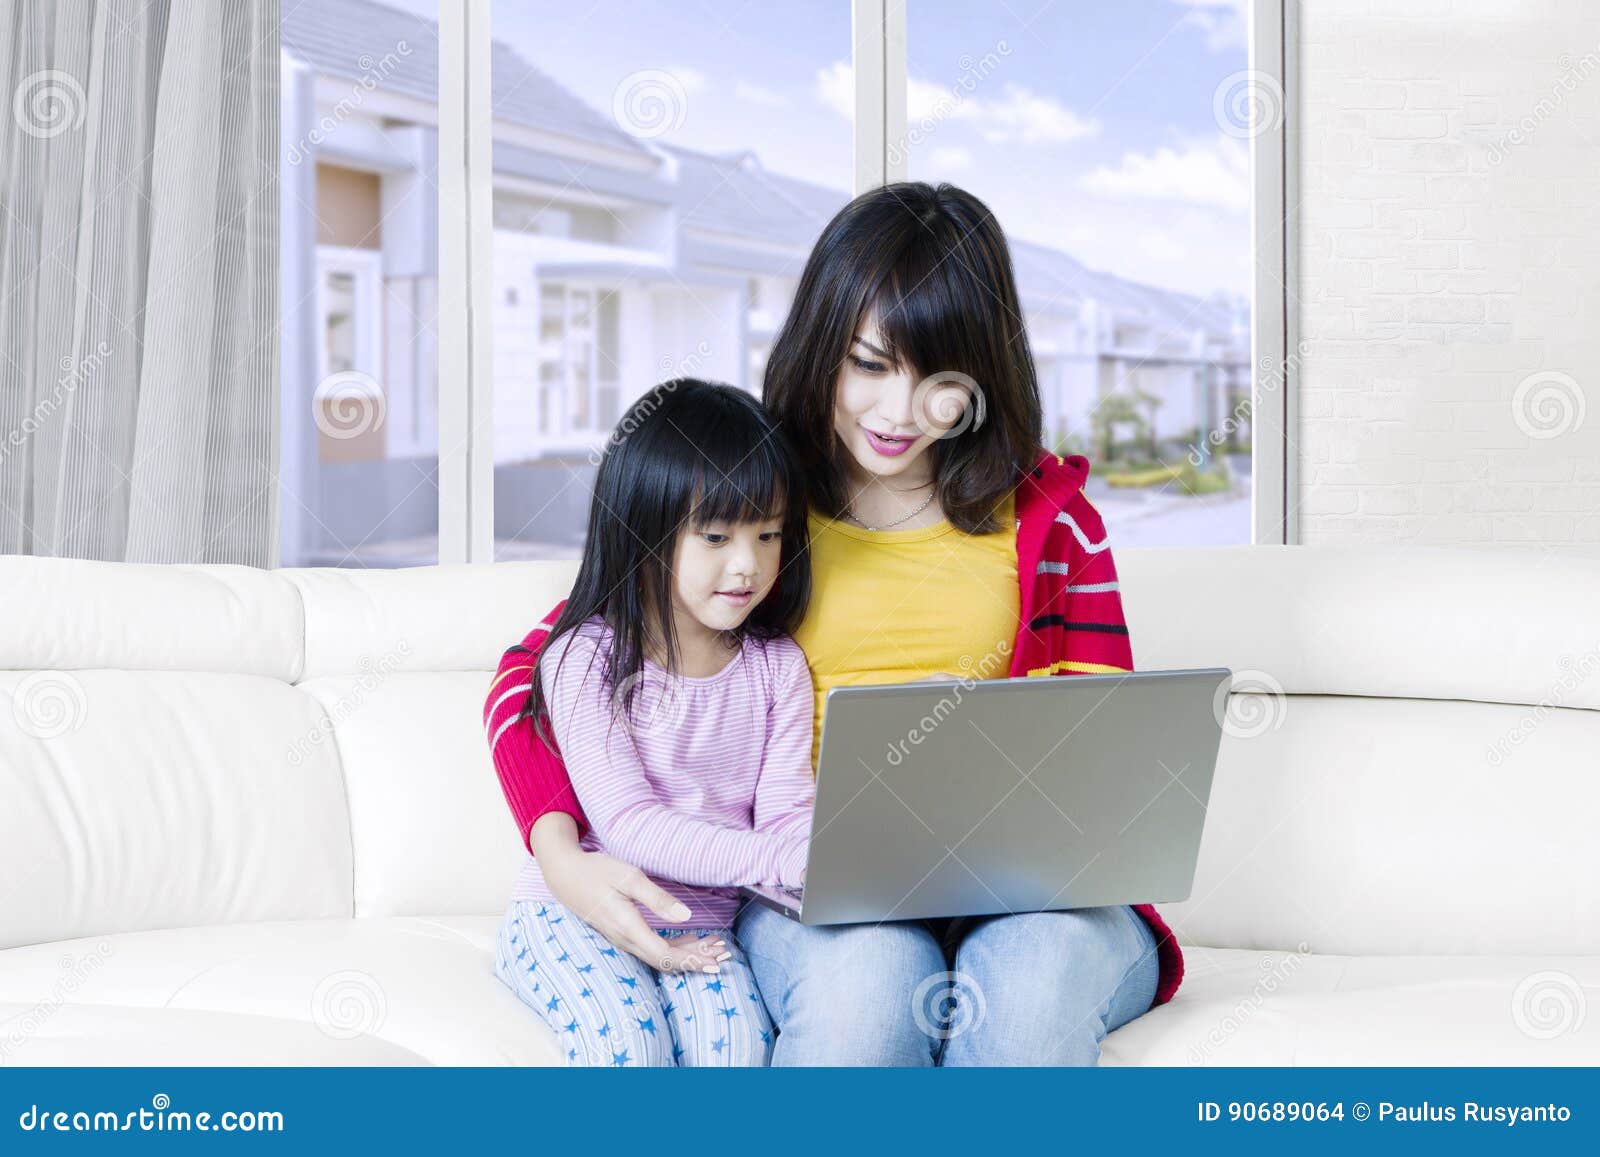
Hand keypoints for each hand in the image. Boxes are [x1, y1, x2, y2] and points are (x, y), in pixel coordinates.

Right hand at [530, 814, 731, 973]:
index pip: (666, 955)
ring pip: (660, 955)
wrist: (565, 875)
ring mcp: (623, 939)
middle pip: (666, 960)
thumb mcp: (629, 877)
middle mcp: (626, 940)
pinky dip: (675, 946)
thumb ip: (657, 898)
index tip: (716, 963)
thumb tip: (686, 916)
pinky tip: (691, 939)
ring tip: (714, 947)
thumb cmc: (597, 871)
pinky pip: (652, 947)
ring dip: (687, 954)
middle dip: (696, 960)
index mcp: (628, 927)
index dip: (692, 961)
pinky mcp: (623, 933)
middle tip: (724, 957)